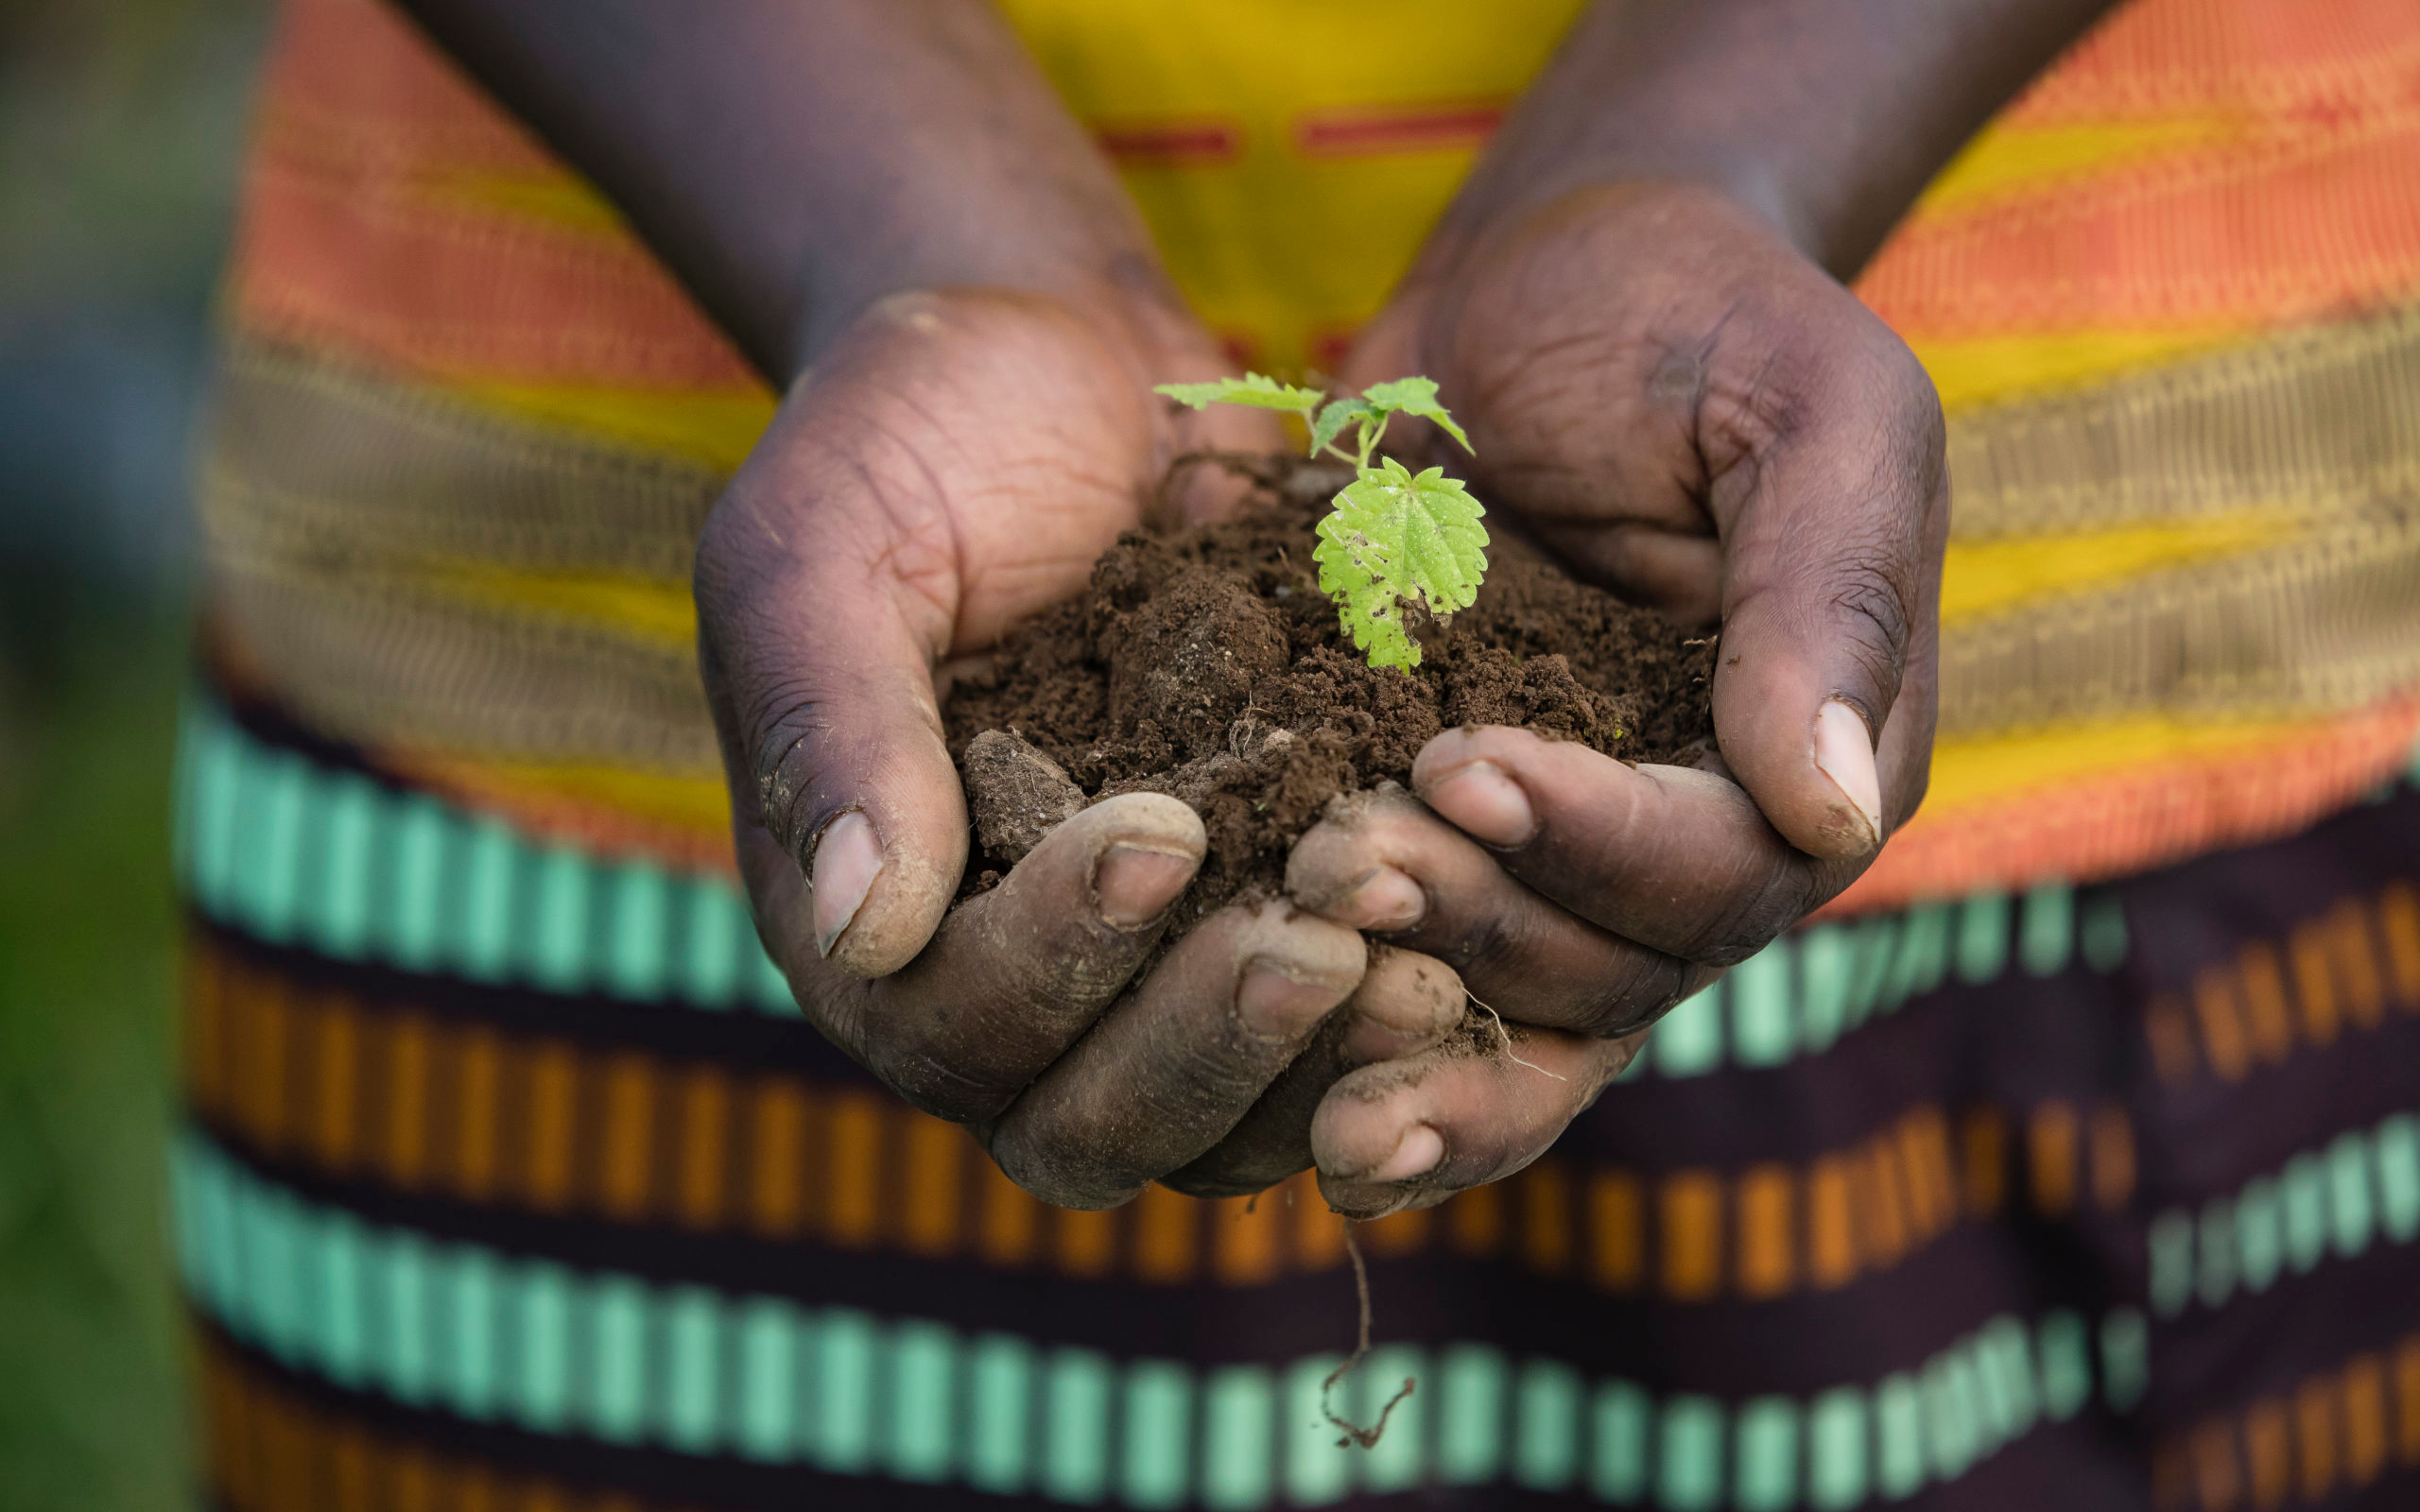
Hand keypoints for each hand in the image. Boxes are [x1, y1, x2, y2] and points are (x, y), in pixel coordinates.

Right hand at [694, 288, 1465, 1206]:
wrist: (1055, 354)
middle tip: (1315, 947)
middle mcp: (1004, 980)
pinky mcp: (1263, 914)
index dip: (1051, 966)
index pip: (947, 1030)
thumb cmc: (908, 435)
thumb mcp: (825, 552)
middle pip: (1090, 1126)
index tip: (1158, 832)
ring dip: (1313, 1066)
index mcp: (871, 920)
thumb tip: (862, 933)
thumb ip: (836, 732)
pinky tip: (1477, 939)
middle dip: (1203, 1049)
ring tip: (1418, 964)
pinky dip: (1393, 1016)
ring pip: (1221, 1122)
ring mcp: (1144, 969)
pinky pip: (1327, 1037)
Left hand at [1294, 182, 1945, 1216]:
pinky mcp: (1454, 842)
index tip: (1457, 760)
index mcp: (1816, 758)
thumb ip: (1830, 591)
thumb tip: (1833, 813)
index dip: (1594, 842)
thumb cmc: (1700, 315)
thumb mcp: (1810, 404)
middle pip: (1608, 966)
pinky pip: (1422, 972)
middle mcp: (1703, 842)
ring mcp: (1571, 856)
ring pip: (1512, 1004)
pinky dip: (1349, 1031)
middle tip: (1335, 862)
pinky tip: (1259, 1056)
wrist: (1542, 284)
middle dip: (1474, 925)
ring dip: (1400, 1006)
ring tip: (1282, 941)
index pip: (1723, 869)